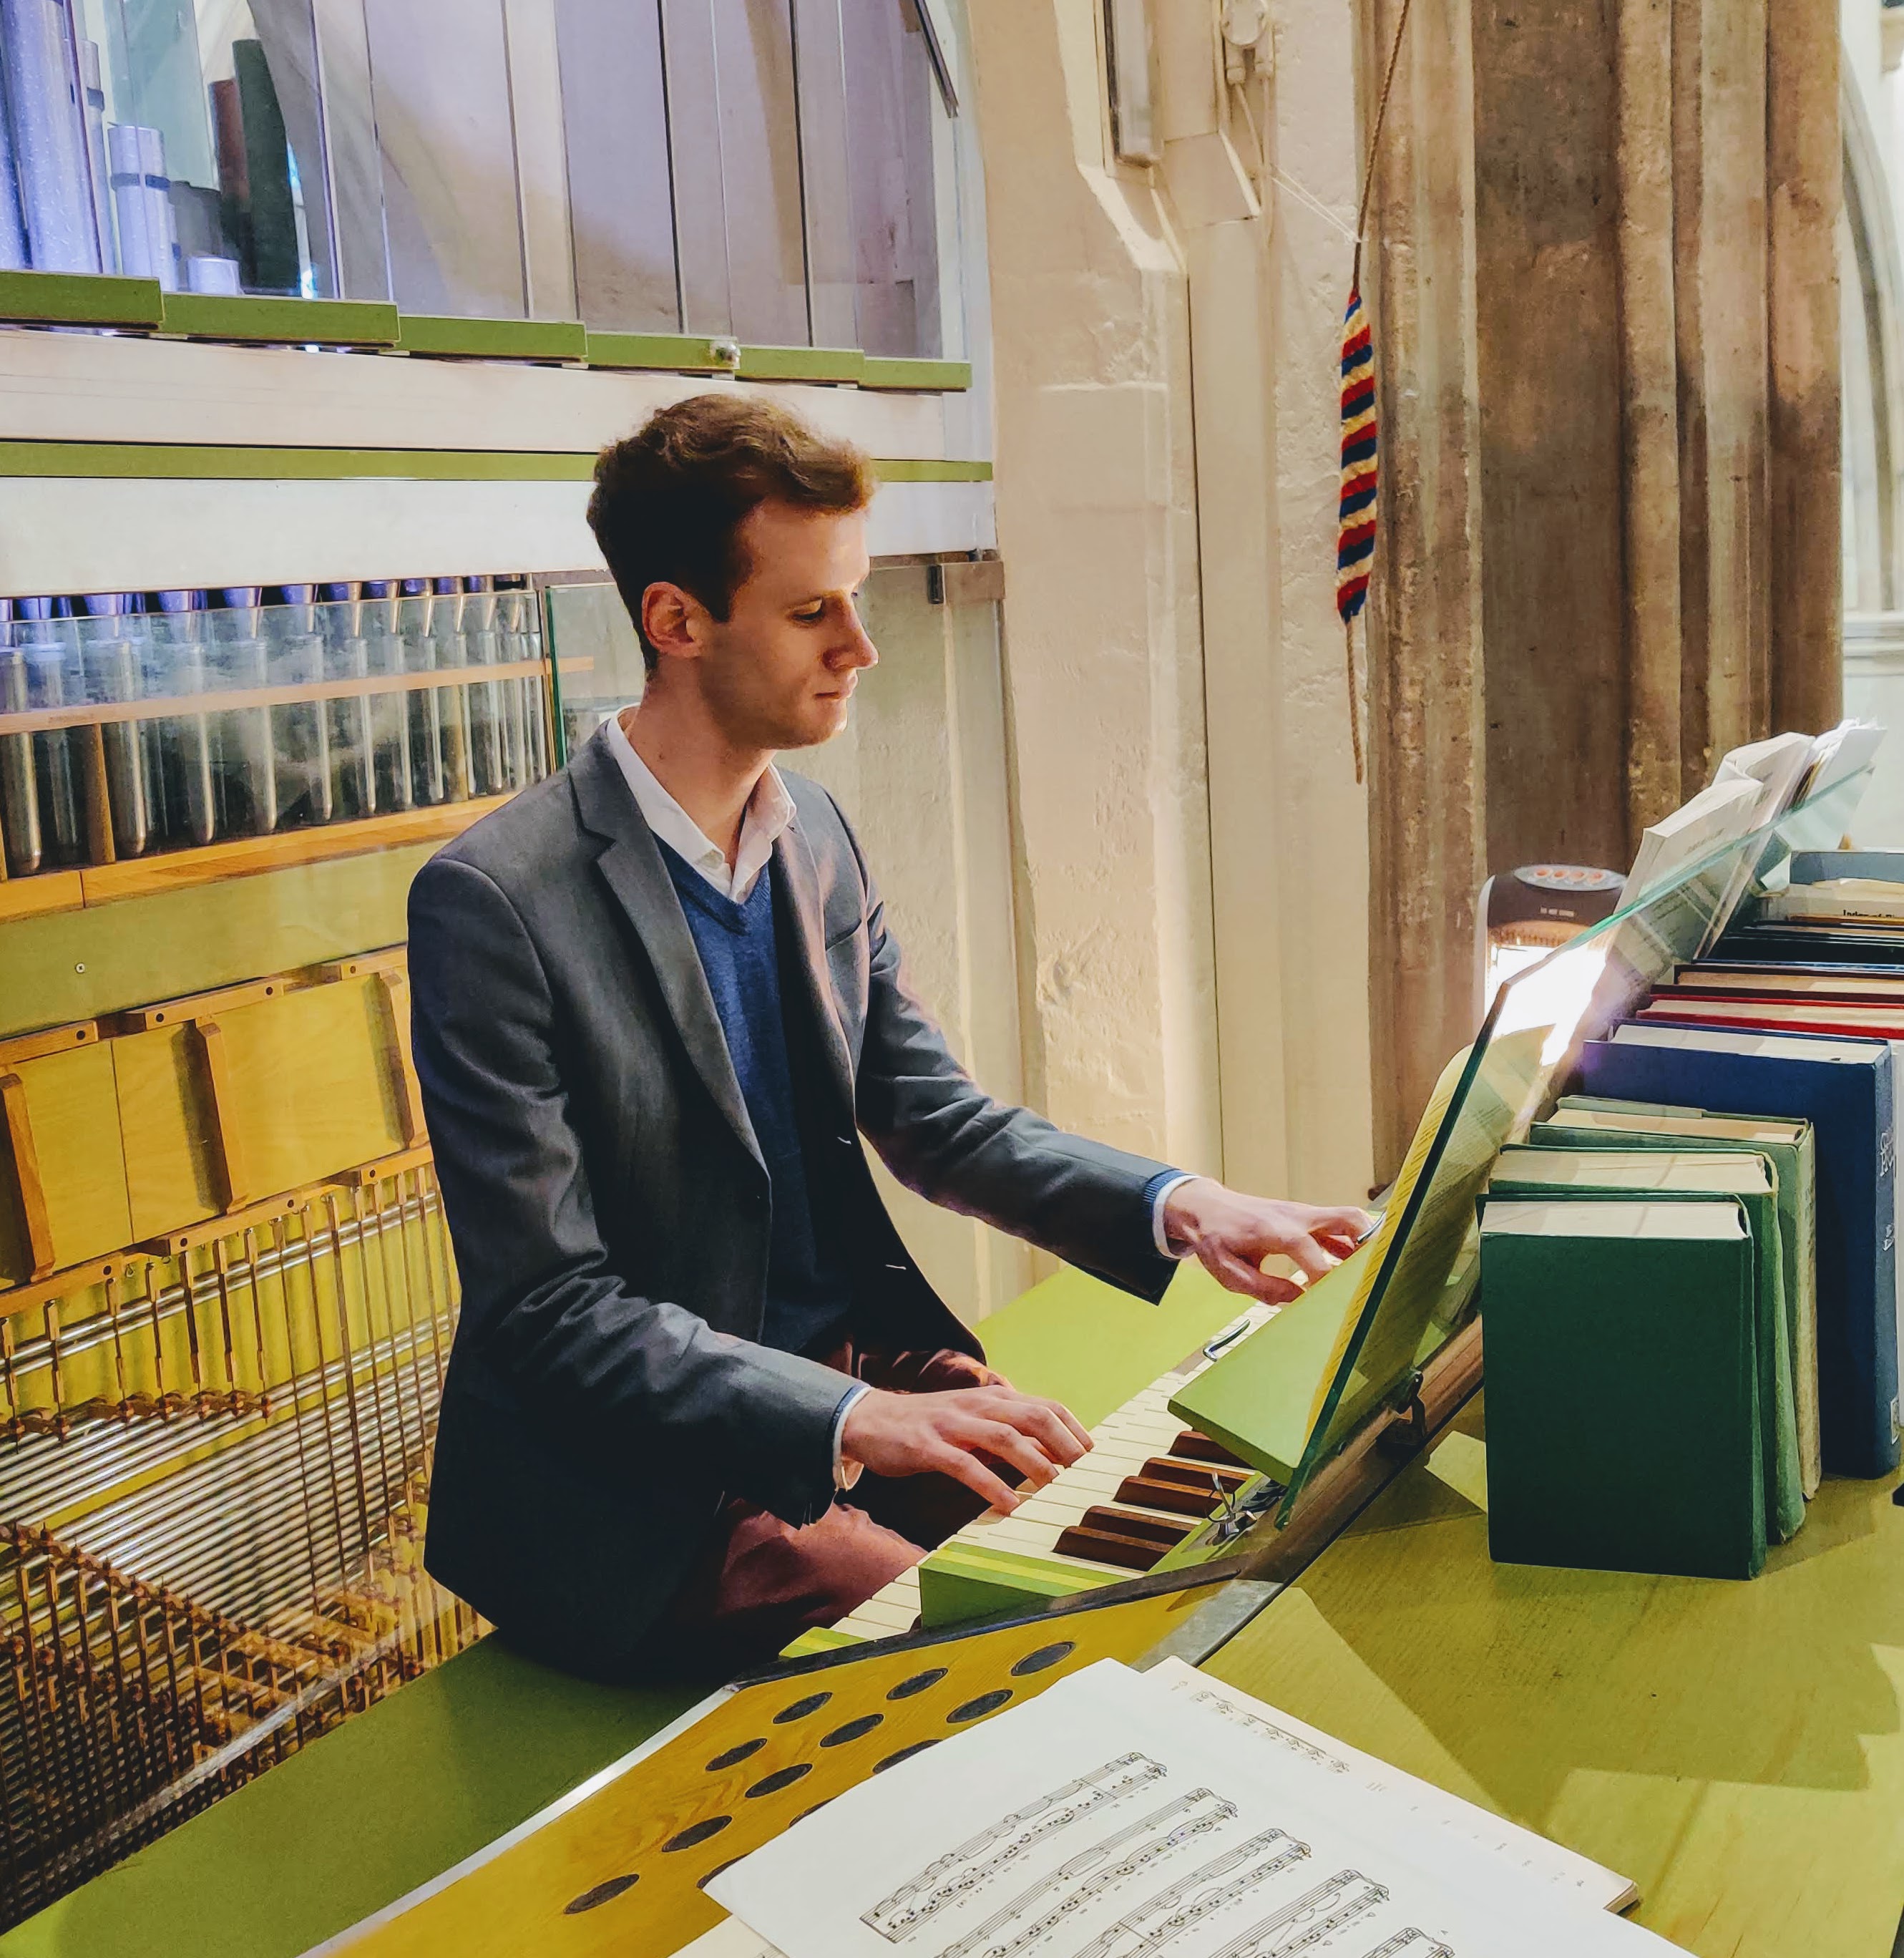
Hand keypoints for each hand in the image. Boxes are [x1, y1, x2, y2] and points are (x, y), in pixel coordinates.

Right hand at [840, 1384, 1092, 1513]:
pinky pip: (965, 1465)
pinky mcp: (928, 1445)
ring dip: (1034, 1464)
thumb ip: (1008, 1436)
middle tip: (1083, 1475)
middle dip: (1064, 1445)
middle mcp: (977, 1405)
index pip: (1046, 1406)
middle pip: (1033, 1416)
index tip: (1095, 1457)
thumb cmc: (929, 1427)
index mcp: (992, 1399)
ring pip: (1004, 1437)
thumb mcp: (973, 1424)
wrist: (870, 1420)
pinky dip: (991, 1485)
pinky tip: (1008, 1504)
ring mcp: (953, 1424)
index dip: (1074, 1430)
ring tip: (1054, 1489)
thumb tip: (1051, 1456)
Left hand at [1162, 1178, 1374, 1306]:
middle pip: (1347, 1219)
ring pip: (1348, 1218)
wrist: (1206, 1208)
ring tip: (1373, 1272)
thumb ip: (1263, 1288)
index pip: (1312, 1255)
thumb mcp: (1227, 1271)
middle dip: (1367, 1244)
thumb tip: (1299, 1299)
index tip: (1334, 1301)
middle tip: (1376, 1272)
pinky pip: (1337, 1225)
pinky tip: (1353, 1268)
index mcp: (1276, 1231)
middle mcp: (1297, 1217)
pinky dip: (1351, 1243)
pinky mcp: (1305, 1217)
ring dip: (1364, 1242)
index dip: (1326, 1279)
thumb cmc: (1215, 1239)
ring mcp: (1304, 1214)